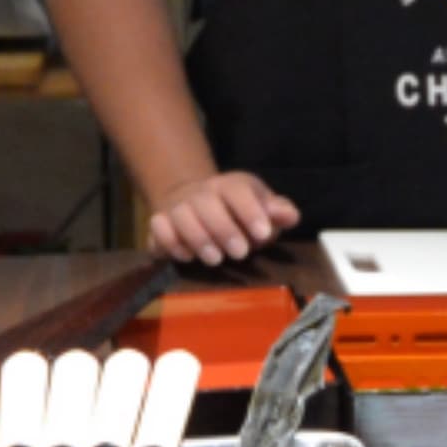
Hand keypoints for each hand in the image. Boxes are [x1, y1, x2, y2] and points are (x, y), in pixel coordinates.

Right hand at [147, 169, 300, 264]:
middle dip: (224, 229)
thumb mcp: (261, 209)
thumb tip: (289, 216)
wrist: (194, 202)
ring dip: (198, 238)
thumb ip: (277, 213)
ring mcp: (178, 207)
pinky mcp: (159, 223)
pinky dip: (170, 242)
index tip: (264, 234)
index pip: (238, 190)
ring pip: (181, 215)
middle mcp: (201, 193)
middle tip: (240, 253)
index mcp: (230, 186)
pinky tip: (186, 257)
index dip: (251, 211)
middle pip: (207, 203)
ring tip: (215, 259)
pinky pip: (157, 228)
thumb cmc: (237, 213)